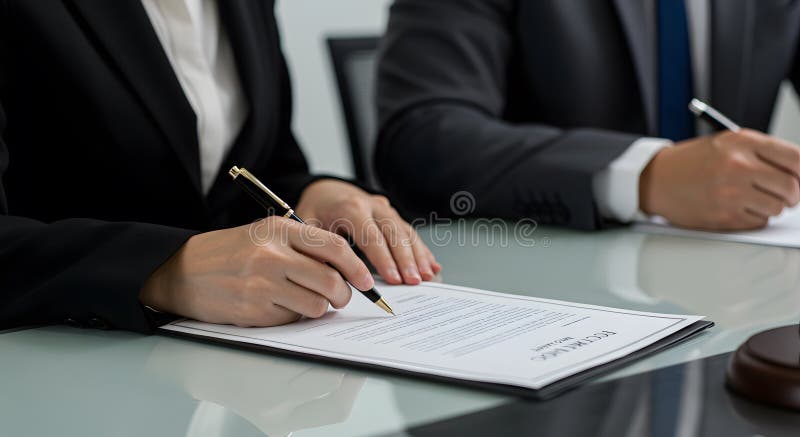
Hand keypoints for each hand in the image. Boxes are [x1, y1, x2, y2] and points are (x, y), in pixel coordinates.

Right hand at [139, 217, 374, 326]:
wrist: (183, 270)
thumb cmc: (230, 251)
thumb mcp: (266, 234)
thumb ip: (303, 246)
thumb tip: (345, 269)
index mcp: (279, 230)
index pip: (334, 248)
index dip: (356, 267)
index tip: (365, 281)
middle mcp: (272, 255)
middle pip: (330, 282)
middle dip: (342, 295)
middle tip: (339, 297)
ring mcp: (262, 284)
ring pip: (316, 305)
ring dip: (318, 308)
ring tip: (304, 300)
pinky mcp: (254, 310)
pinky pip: (292, 319)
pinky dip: (292, 316)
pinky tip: (276, 305)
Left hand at [295, 179, 440, 284]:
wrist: (325, 191)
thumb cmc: (315, 212)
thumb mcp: (307, 227)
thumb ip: (317, 248)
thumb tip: (330, 276)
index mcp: (350, 208)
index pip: (370, 236)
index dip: (383, 259)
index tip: (392, 280)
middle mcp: (372, 205)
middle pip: (394, 233)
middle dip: (406, 259)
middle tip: (413, 282)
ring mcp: (385, 209)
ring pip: (406, 232)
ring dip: (418, 256)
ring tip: (426, 277)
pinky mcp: (393, 216)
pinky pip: (410, 232)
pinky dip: (422, 250)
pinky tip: (432, 267)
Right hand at [639, 129, 799, 229]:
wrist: (655, 179)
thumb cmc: (691, 163)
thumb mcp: (726, 144)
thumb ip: (762, 154)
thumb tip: (798, 174)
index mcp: (742, 142)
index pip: (796, 158)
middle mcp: (737, 165)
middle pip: (791, 186)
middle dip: (792, 194)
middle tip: (785, 195)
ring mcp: (730, 192)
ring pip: (777, 207)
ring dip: (771, 207)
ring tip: (753, 200)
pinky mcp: (723, 215)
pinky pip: (758, 222)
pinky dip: (754, 218)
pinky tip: (737, 208)